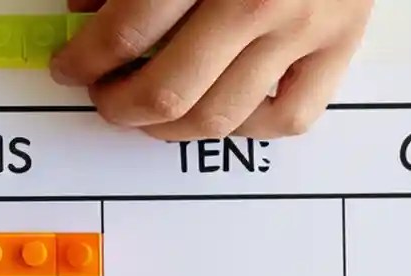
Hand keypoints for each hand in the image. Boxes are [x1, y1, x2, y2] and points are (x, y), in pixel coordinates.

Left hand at [52, 0, 372, 139]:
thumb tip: (85, 13)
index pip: (124, 33)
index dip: (82, 60)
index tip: (68, 67)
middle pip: (167, 92)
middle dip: (118, 105)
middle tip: (104, 96)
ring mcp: (304, 29)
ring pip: (219, 118)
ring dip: (168, 128)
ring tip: (150, 110)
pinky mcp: (342, 45)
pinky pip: (287, 119)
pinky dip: (245, 126)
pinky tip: (218, 107)